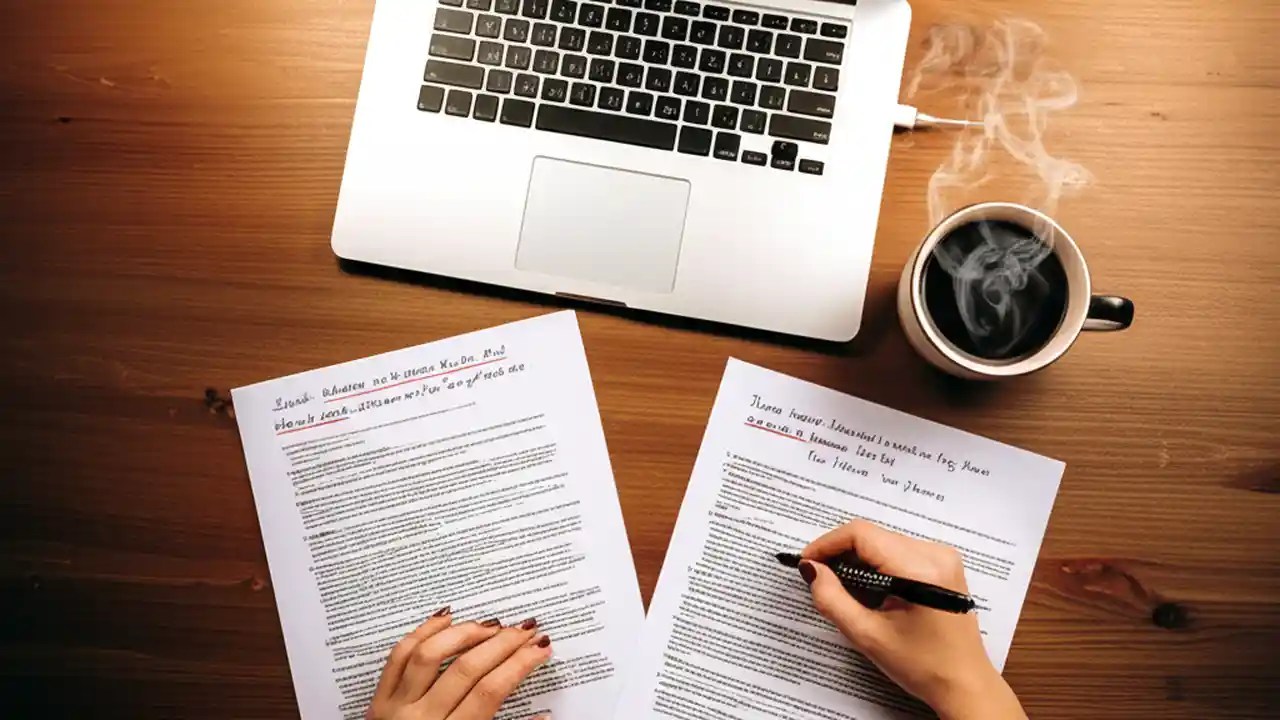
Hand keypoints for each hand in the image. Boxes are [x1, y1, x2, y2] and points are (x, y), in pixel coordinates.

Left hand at [366, 607, 551, 719]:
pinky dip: (423, 632)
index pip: (490, 691)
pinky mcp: (379, 698)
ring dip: (464, 633)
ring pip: (430, 655)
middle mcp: (422, 719)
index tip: (539, 648)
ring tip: (490, 624)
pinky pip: (398, 655)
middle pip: (466, 669)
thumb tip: (544, 718)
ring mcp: (396, 706)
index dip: (519, 664)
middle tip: (525, 629)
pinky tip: (446, 619)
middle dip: (502, 643)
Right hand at [800, 520, 1025, 719]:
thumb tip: (810, 569)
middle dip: (840, 553)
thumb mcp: (867, 635)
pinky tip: (867, 589)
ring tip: (841, 588)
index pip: (862, 534)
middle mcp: (935, 553)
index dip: (827, 543)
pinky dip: (876, 564)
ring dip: (858, 559)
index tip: (806, 563)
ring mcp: (943, 556)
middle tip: (819, 579)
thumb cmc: (921, 665)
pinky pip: (899, 550)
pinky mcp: (943, 564)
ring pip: (884, 541)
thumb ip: (832, 599)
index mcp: (920, 568)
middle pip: (873, 535)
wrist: (964, 684)